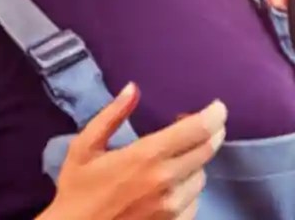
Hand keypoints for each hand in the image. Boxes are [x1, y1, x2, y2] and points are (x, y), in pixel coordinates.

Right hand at [43, 83, 226, 219]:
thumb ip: (111, 116)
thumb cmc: (76, 191)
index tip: (218, 107)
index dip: (215, 114)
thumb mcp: (84, 148)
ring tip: (177, 158)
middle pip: (208, 149)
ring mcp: (173, 206)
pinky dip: (189, 190)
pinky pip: (195, 202)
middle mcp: (167, 180)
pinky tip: (172, 186)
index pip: (198, 129)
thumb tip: (133, 88)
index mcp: (147, 156)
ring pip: (202, 176)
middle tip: (200, 126)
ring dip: (196, 163)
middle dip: (211, 133)